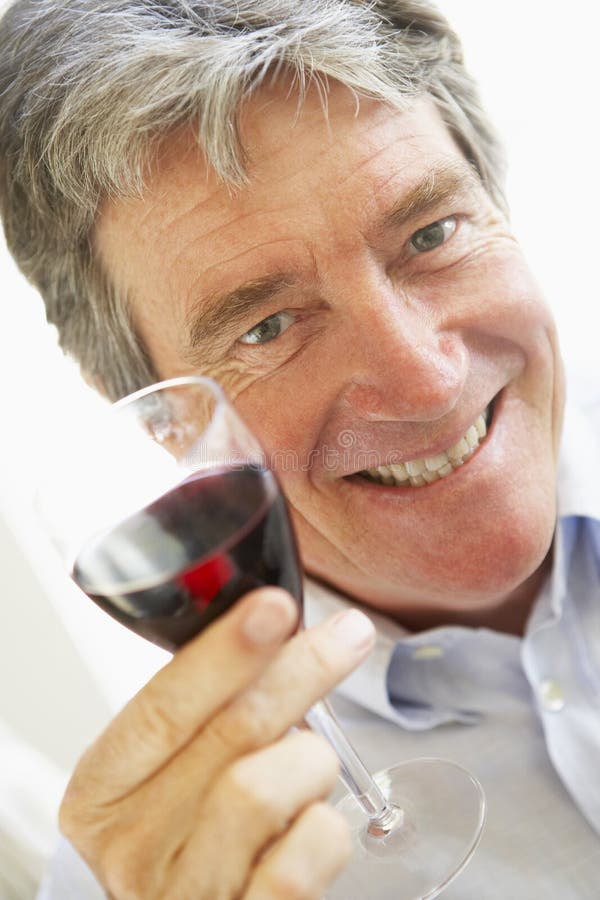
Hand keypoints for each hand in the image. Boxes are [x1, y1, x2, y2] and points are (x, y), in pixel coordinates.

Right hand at [59, 588, 375, 898]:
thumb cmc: (187, 826)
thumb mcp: (170, 766)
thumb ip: (205, 706)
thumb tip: (275, 620)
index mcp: (102, 789)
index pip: (163, 704)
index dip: (225, 652)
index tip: (274, 605)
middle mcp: (131, 845)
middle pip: (229, 732)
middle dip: (300, 671)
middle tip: (346, 637)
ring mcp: (185, 893)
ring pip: (262, 789)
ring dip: (310, 760)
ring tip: (309, 765)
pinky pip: (303, 858)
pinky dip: (326, 826)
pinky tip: (313, 820)